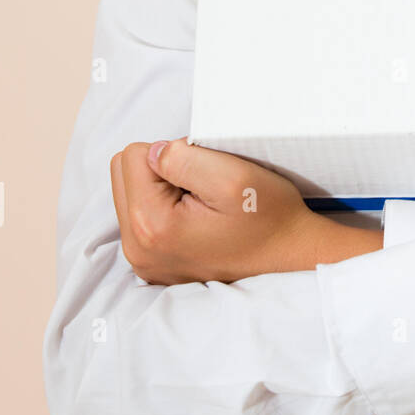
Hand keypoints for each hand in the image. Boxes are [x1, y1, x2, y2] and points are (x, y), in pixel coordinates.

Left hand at [110, 139, 335, 285]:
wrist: (289, 256)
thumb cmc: (268, 218)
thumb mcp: (233, 176)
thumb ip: (182, 156)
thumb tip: (153, 152)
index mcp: (151, 225)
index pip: (133, 155)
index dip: (174, 152)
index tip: (206, 173)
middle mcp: (137, 248)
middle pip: (124, 173)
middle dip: (162, 169)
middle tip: (203, 186)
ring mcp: (143, 260)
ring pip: (132, 193)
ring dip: (163, 188)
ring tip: (202, 203)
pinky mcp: (152, 263)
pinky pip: (142, 216)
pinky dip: (166, 208)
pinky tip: (196, 218)